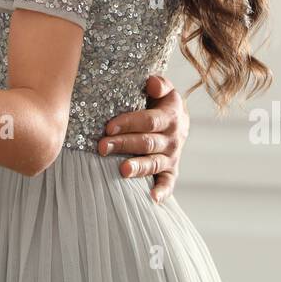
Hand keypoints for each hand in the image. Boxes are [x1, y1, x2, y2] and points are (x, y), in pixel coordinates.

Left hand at [98, 73, 187, 204]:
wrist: (179, 121)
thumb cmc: (159, 102)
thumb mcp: (163, 88)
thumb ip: (158, 83)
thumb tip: (152, 83)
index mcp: (171, 116)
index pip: (149, 120)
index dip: (129, 123)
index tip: (109, 127)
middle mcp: (173, 138)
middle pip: (147, 142)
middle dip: (123, 144)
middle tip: (102, 147)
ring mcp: (172, 156)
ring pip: (154, 163)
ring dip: (138, 167)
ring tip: (122, 170)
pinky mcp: (171, 172)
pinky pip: (168, 183)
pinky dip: (162, 191)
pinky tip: (151, 198)